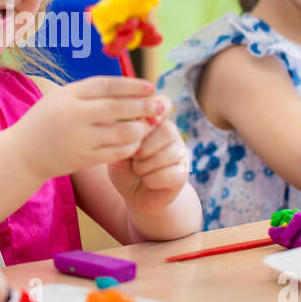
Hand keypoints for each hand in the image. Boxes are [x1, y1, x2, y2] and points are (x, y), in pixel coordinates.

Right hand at [10, 76, 157, 178]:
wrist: (24, 153)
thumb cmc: (47, 120)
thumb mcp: (61, 97)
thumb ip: (89, 91)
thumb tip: (129, 87)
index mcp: (68, 95)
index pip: (107, 86)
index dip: (132, 85)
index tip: (150, 86)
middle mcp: (73, 116)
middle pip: (117, 108)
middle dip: (143, 106)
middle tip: (161, 105)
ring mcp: (79, 139)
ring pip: (121, 133)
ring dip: (140, 128)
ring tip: (149, 125)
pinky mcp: (83, 159)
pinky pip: (116, 153)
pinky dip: (130, 147)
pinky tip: (136, 142)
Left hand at [108, 95, 189, 215]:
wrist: (135, 196)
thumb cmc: (124, 169)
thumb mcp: (117, 152)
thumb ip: (124, 138)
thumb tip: (133, 128)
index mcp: (154, 123)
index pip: (164, 105)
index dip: (157, 107)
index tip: (146, 120)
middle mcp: (171, 135)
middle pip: (168, 130)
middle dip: (146, 146)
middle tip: (133, 157)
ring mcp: (180, 153)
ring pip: (170, 153)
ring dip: (146, 166)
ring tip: (137, 170)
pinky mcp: (183, 173)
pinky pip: (171, 173)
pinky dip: (153, 180)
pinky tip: (147, 181)